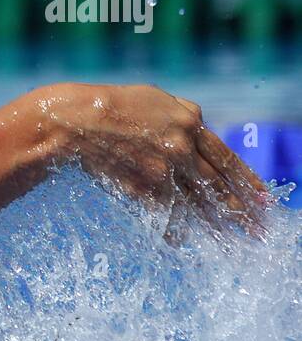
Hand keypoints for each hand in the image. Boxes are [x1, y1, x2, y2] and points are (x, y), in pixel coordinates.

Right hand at [32, 83, 268, 232]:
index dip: (247, 182)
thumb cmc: (114, 105)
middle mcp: (181, 147)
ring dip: (216, 223)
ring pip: (196, 202)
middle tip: (259, 229)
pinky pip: (164, 210)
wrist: (76, 120)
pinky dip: (175, 227)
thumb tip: (201, 132)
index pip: (227, 159)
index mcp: (189, 122)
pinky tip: (184, 240)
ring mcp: (161, 169)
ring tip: (235, 239)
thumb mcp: (157, 100)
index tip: (264, 199)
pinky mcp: (139, 186)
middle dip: (241, 210)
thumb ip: (183, 117)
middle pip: (219, 185)